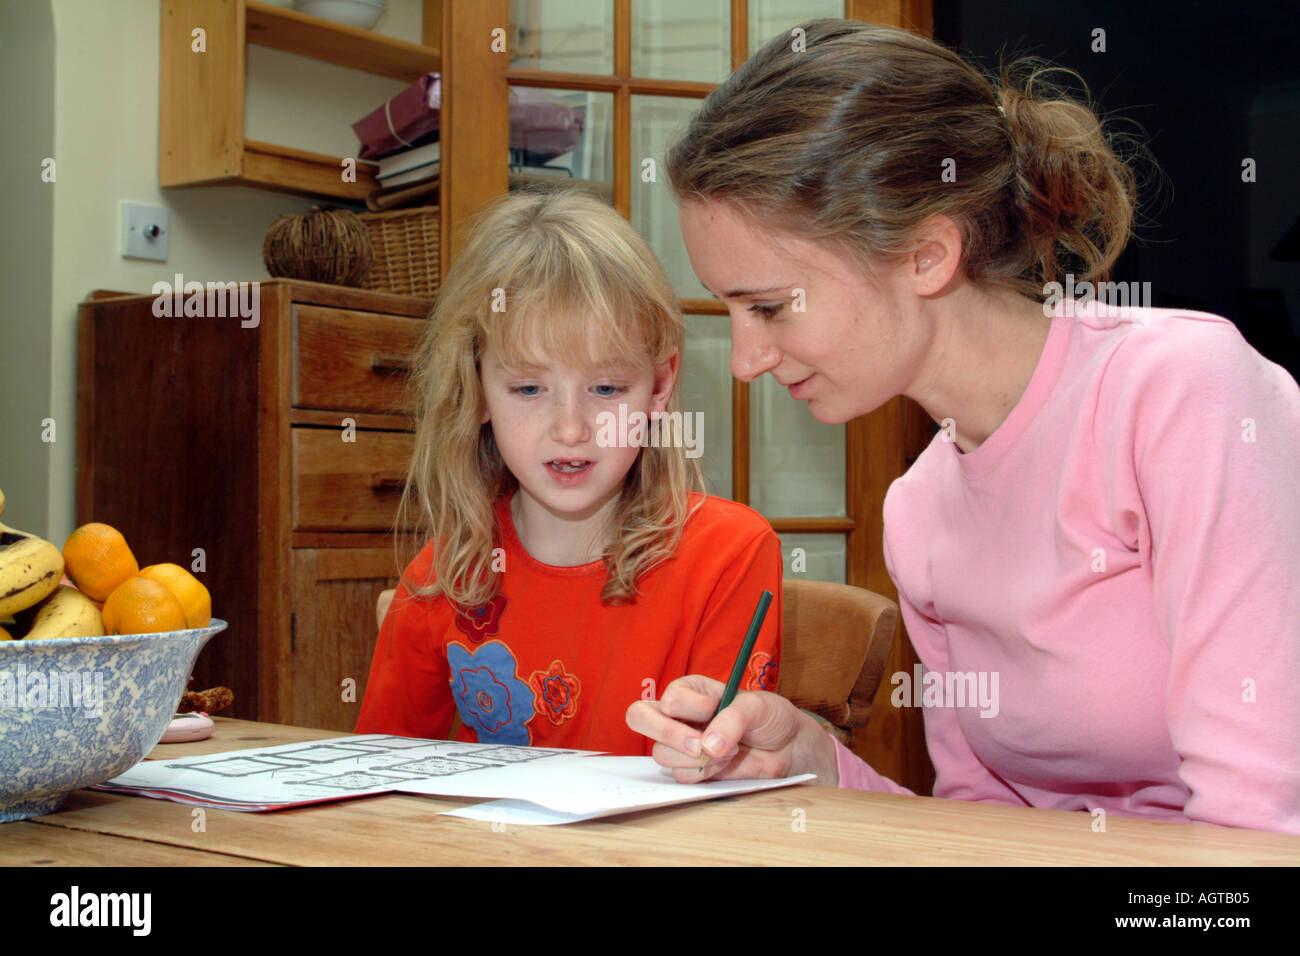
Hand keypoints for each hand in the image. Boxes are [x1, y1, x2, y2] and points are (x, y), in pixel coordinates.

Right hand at [625, 675, 839, 785]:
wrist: (787, 747)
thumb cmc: (769, 717)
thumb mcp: (756, 707)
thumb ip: (731, 720)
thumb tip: (707, 747)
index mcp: (689, 690)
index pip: (669, 698)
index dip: (692, 708)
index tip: (716, 709)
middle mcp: (678, 715)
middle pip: (640, 718)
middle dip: (669, 734)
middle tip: (699, 745)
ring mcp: (681, 743)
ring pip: (662, 754)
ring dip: (698, 758)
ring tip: (728, 751)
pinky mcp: (690, 768)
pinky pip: (680, 776)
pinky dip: (704, 773)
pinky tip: (724, 764)